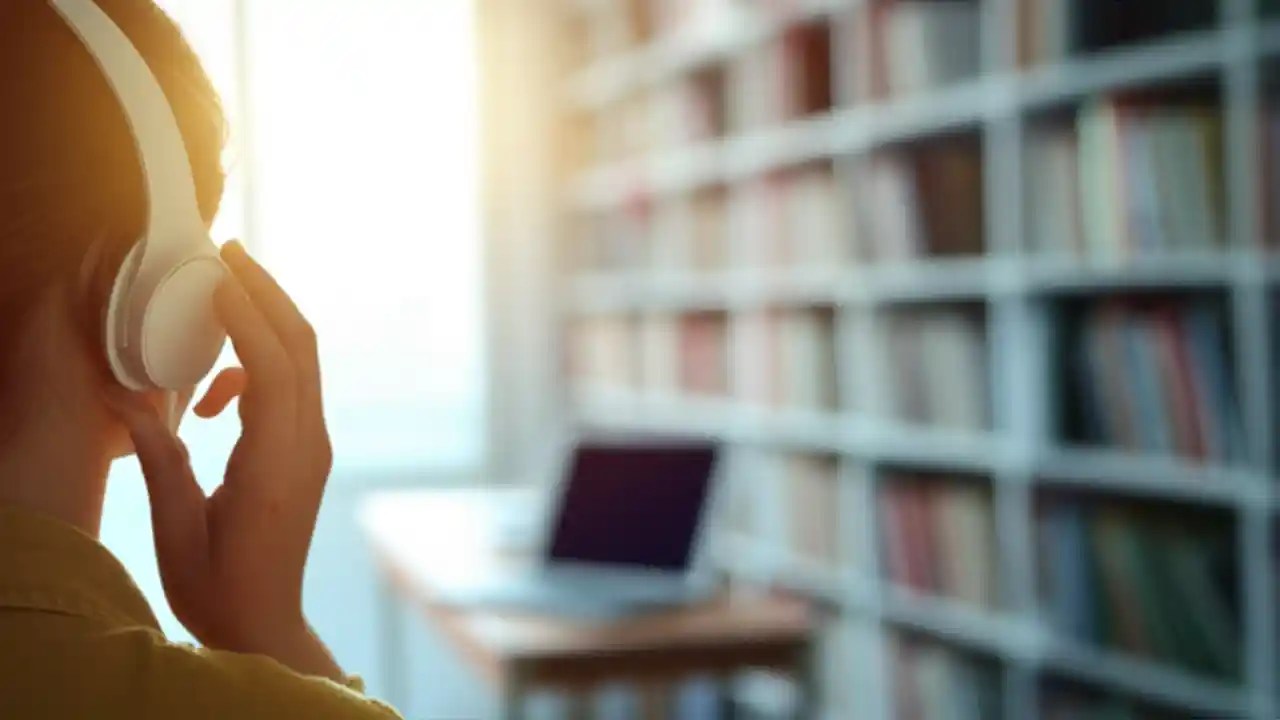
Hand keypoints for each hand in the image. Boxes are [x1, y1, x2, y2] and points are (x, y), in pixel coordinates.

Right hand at [104, 241, 340, 679]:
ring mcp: (313, 448)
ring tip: (219, 296)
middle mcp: (307, 448)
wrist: (265, 622)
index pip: (277, 371)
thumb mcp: (176, 529)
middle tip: (230, 252)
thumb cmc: (219, 586)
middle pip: (302, 350)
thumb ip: (161, 460)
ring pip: (302, 363)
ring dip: (266, 321)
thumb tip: (131, 398)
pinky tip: (214, 398)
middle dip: (269, 294)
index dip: (253, 316)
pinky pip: (291, 389)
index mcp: (277, 466)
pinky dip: (258, 369)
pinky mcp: (306, 452)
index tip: (220, 274)